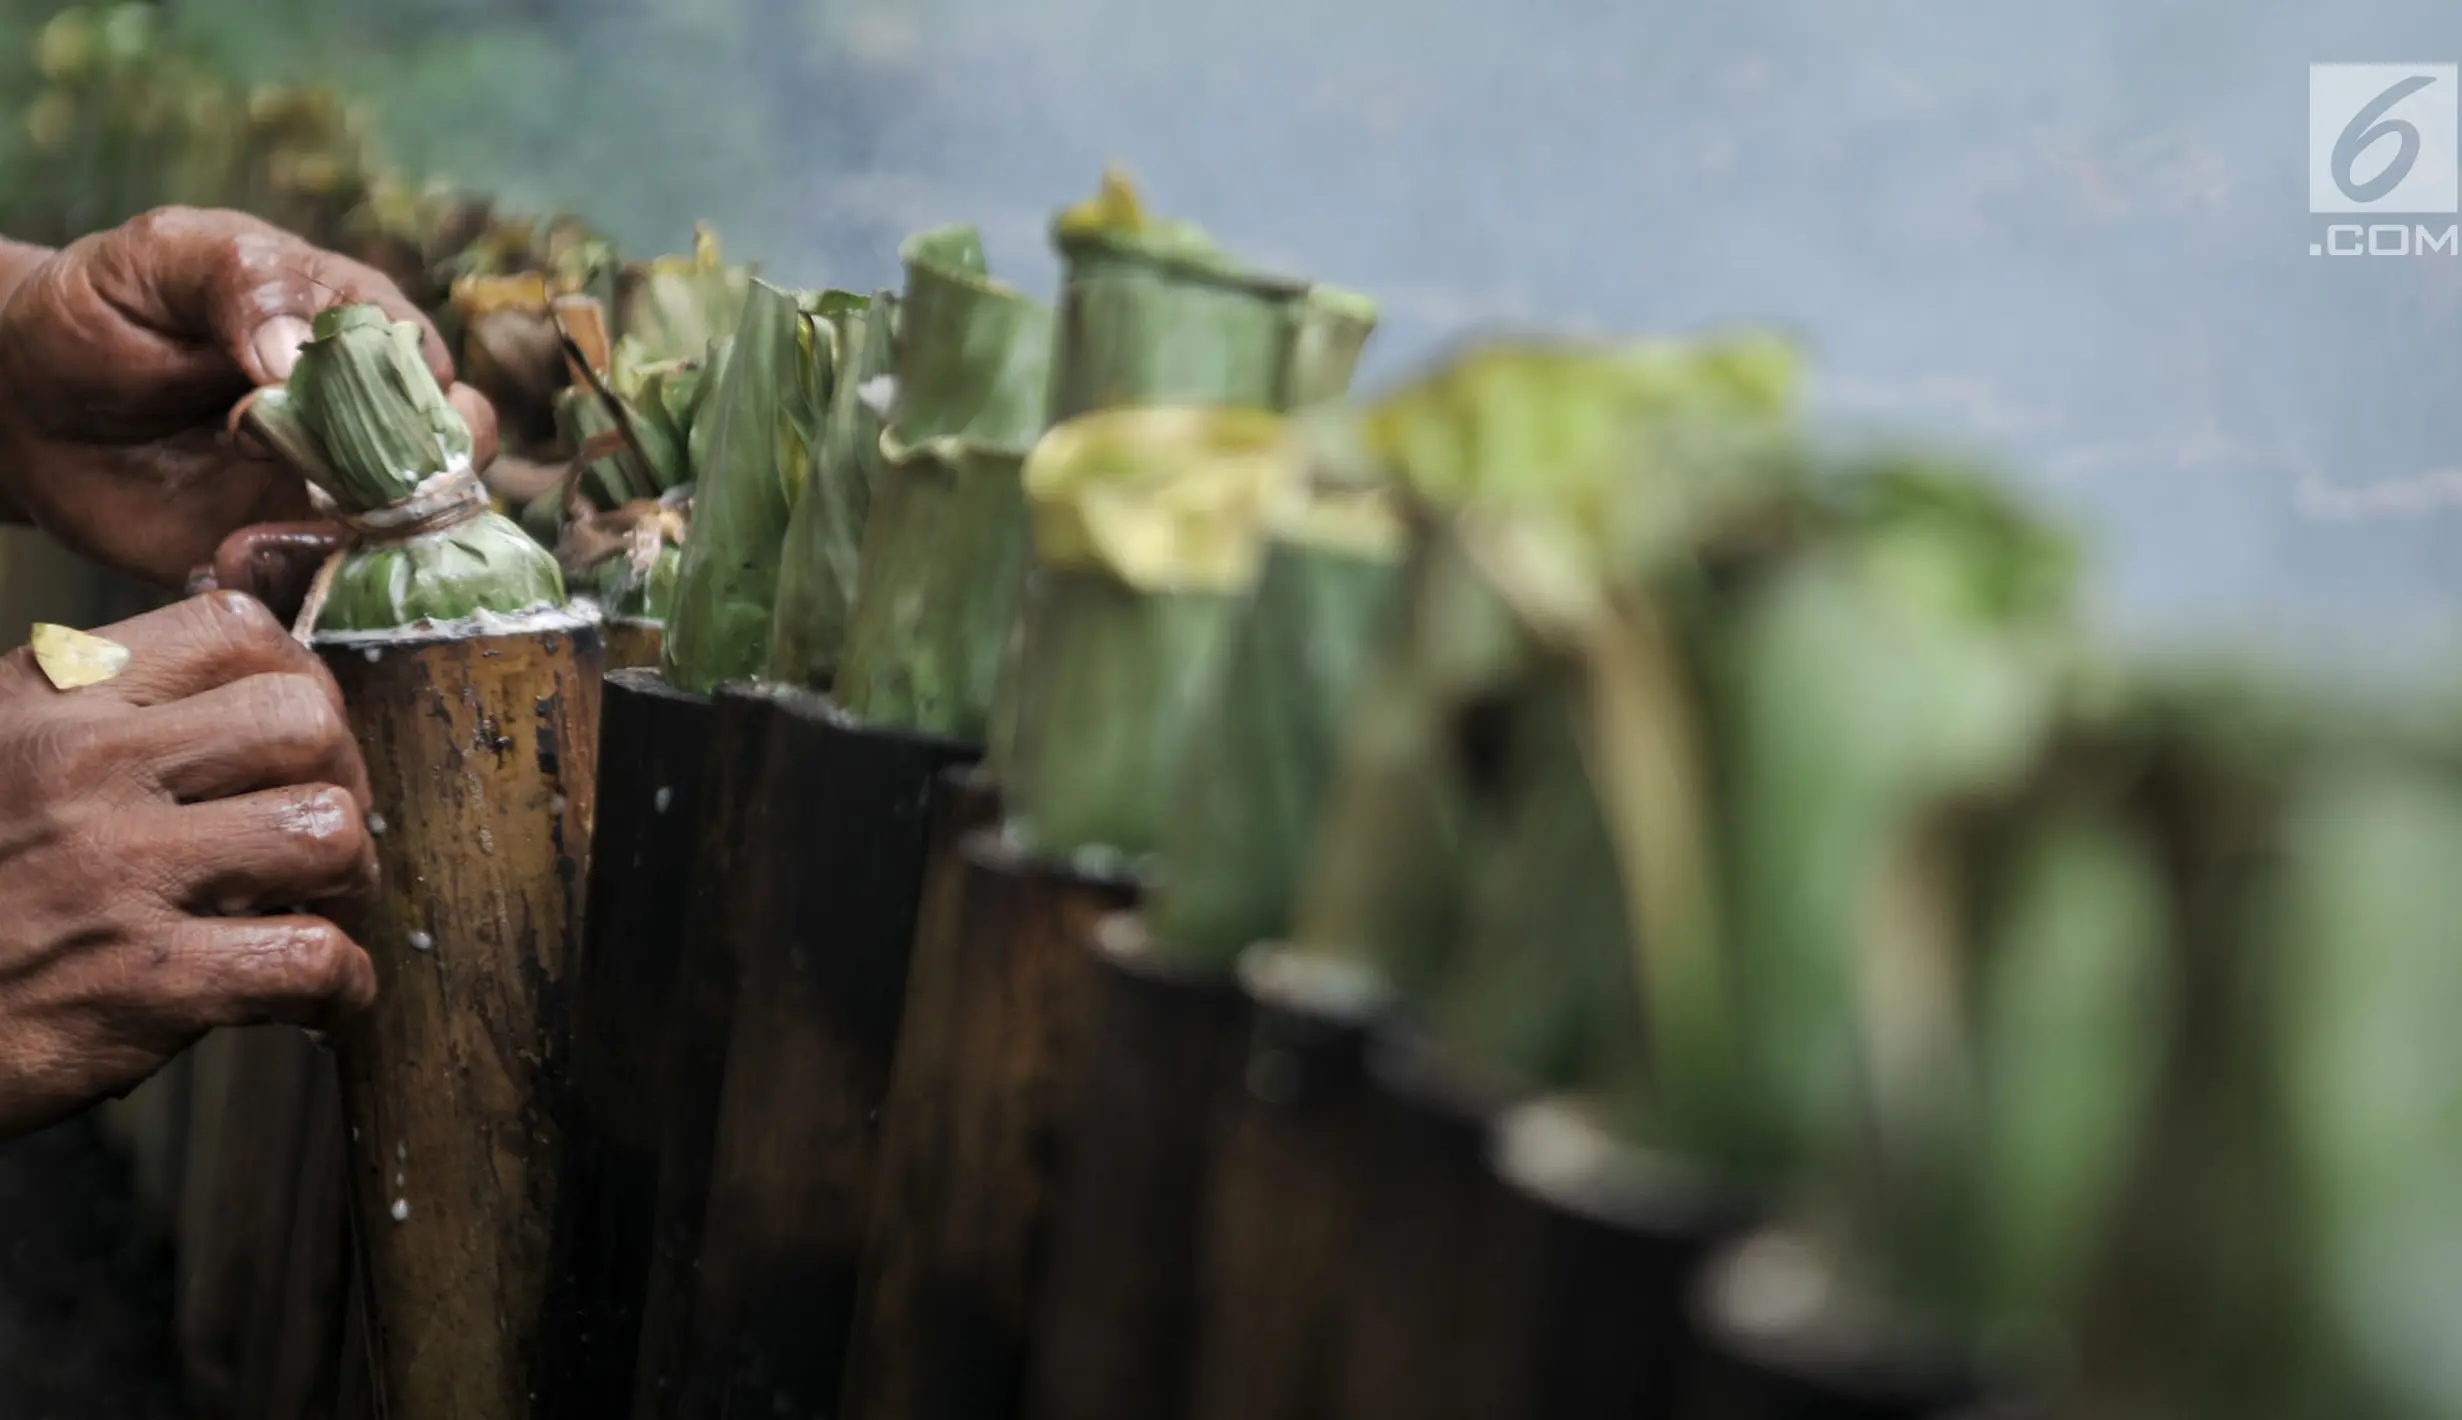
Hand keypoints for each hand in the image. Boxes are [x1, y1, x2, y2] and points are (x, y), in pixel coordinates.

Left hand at [0, 207, 498, 587]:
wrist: (29, 401)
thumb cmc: (108, 308)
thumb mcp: (164, 257)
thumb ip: (242, 283)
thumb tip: (297, 357)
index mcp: (359, 328)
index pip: (432, 367)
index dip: (393, 390)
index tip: (294, 391)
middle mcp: (370, 416)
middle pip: (452, 458)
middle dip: (402, 477)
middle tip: (315, 475)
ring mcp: (335, 494)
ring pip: (411, 536)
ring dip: (357, 542)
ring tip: (265, 527)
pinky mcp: (291, 558)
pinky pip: (336, 590)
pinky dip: (302, 587)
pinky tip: (231, 559)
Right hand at [0, 591, 378, 1135]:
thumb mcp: (8, 749)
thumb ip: (121, 708)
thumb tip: (269, 674)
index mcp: (53, 696)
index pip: (236, 629)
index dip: (302, 684)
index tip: (298, 745)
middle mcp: (86, 767)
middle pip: (307, 725)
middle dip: (344, 783)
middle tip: (316, 836)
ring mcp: (118, 872)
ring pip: (328, 831)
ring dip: (349, 882)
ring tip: (314, 909)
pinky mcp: (145, 980)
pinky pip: (312, 959)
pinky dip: (340, 986)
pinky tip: (313, 997)